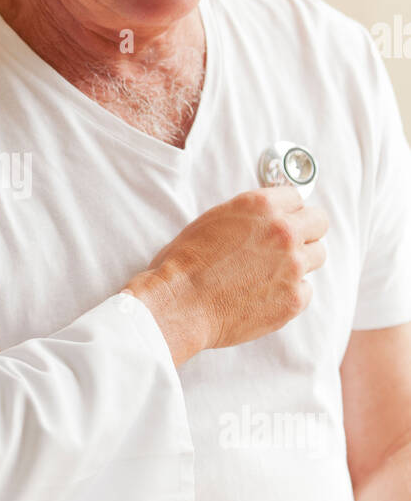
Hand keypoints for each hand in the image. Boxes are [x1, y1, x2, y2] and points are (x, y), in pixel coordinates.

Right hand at [126, 186, 328, 362]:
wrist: (180, 304)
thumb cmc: (185, 265)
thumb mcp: (214, 220)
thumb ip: (250, 216)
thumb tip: (268, 219)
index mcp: (260, 206)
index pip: (296, 196)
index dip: (287, 210)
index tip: (283, 219)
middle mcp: (283, 232)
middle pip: (319, 221)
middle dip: (306, 230)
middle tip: (289, 244)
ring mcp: (293, 266)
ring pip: (318, 255)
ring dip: (300, 261)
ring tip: (273, 272)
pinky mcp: (294, 298)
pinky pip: (306, 289)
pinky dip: (290, 293)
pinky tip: (265, 295)